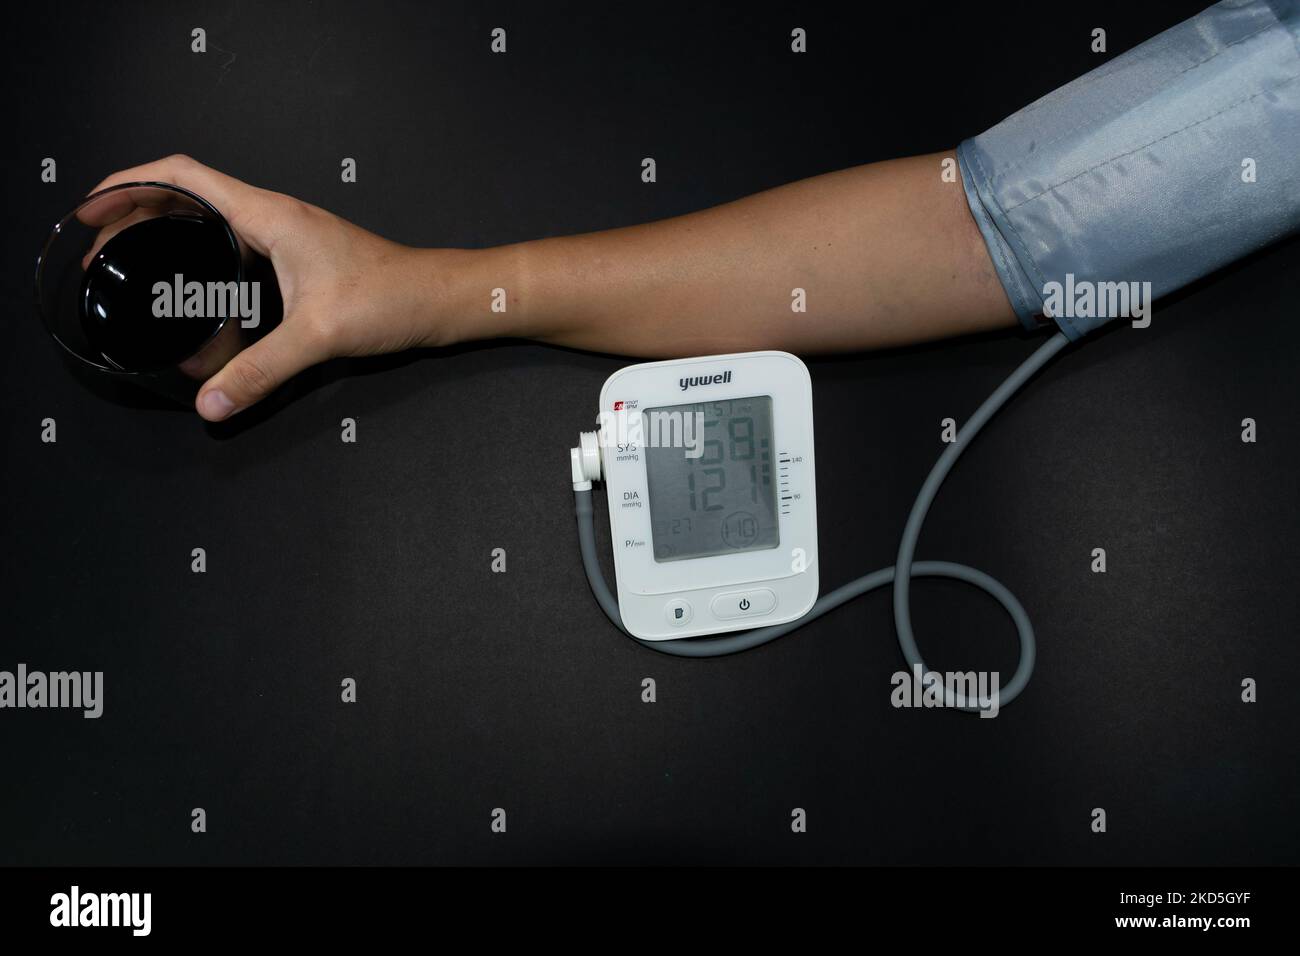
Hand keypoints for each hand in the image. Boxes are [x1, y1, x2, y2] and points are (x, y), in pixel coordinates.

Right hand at [85, 156, 480, 420]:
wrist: (441, 300)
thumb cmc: (393, 297)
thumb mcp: (318, 336)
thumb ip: (261, 371)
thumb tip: (211, 401)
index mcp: (269, 215)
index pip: (182, 175)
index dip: (129, 183)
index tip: (92, 208)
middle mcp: (274, 217)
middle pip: (187, 199)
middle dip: (138, 219)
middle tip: (104, 256)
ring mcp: (288, 237)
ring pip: (213, 227)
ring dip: (174, 244)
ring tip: (140, 274)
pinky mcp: (300, 260)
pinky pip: (239, 253)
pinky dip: (210, 269)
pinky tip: (203, 305)